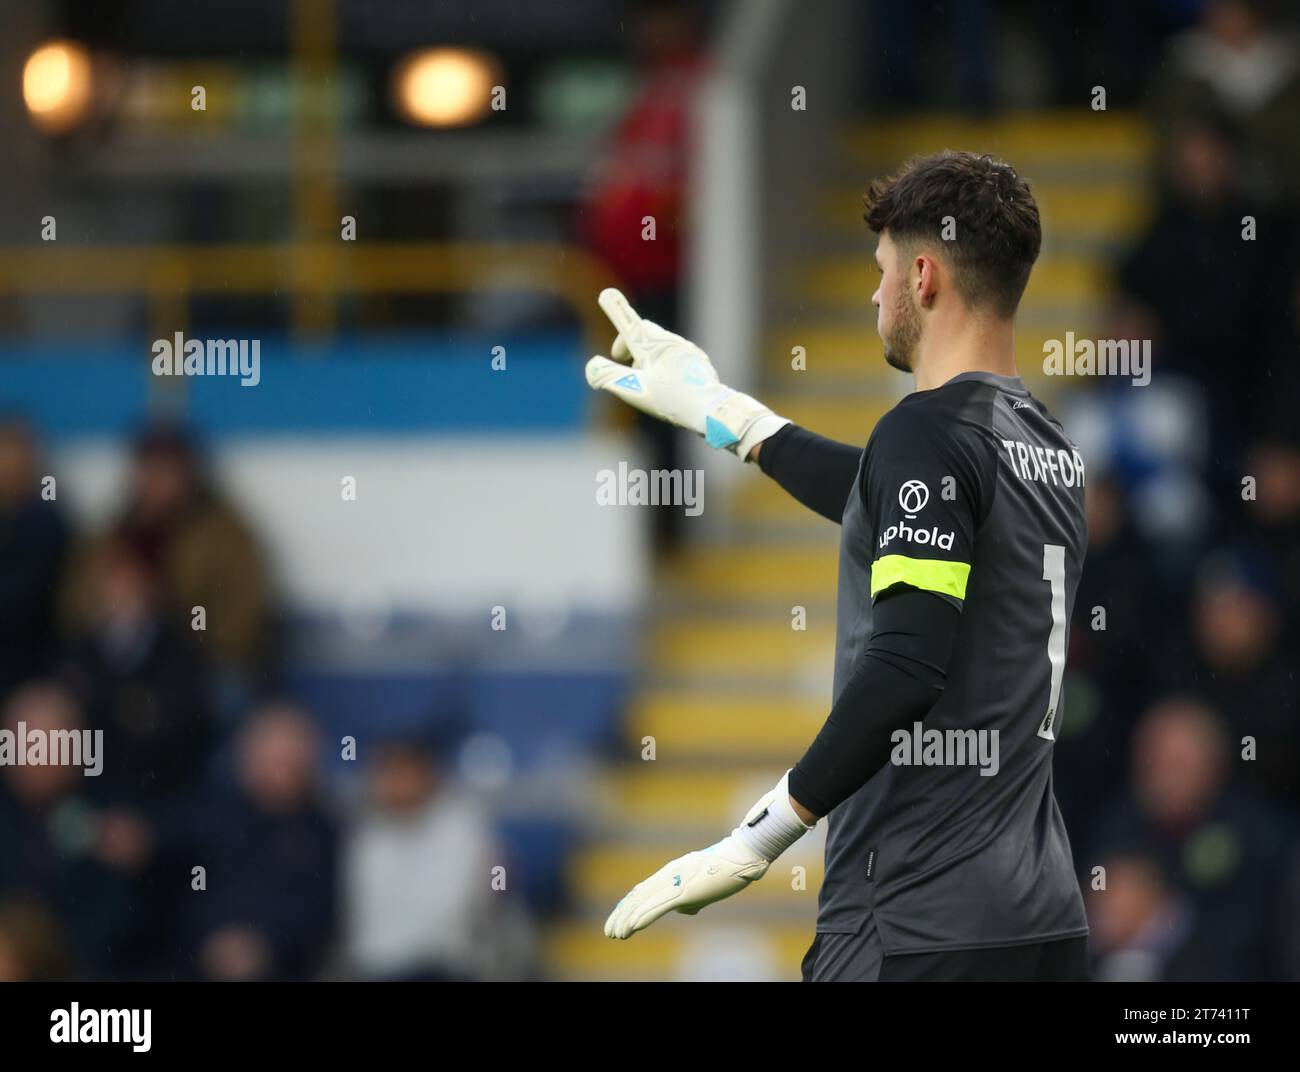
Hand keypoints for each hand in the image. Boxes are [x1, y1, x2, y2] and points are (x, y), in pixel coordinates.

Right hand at [585, 288, 787, 458]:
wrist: (713, 411)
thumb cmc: (673, 400)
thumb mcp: (636, 390)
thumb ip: (610, 377)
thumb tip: (591, 367)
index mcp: (654, 346)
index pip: (629, 324)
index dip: (615, 311)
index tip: (606, 295)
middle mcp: (672, 343)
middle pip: (645, 334)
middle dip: (630, 346)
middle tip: (623, 363)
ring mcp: (688, 352)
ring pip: (661, 347)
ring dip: (648, 359)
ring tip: (648, 383)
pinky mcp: (699, 365)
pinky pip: (677, 358)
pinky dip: (665, 367)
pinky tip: (669, 389)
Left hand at [604, 770, 814, 938]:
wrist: (743, 855)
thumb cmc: (727, 867)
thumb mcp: (705, 882)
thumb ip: (693, 895)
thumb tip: (685, 910)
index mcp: (672, 872)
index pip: (643, 890)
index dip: (628, 906)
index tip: (617, 919)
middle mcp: (669, 875)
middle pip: (638, 897)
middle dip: (621, 915)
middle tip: (609, 931)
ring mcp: (676, 882)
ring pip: (643, 904)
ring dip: (626, 920)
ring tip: (615, 934)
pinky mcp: (684, 891)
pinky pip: (657, 908)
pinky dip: (641, 918)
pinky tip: (631, 929)